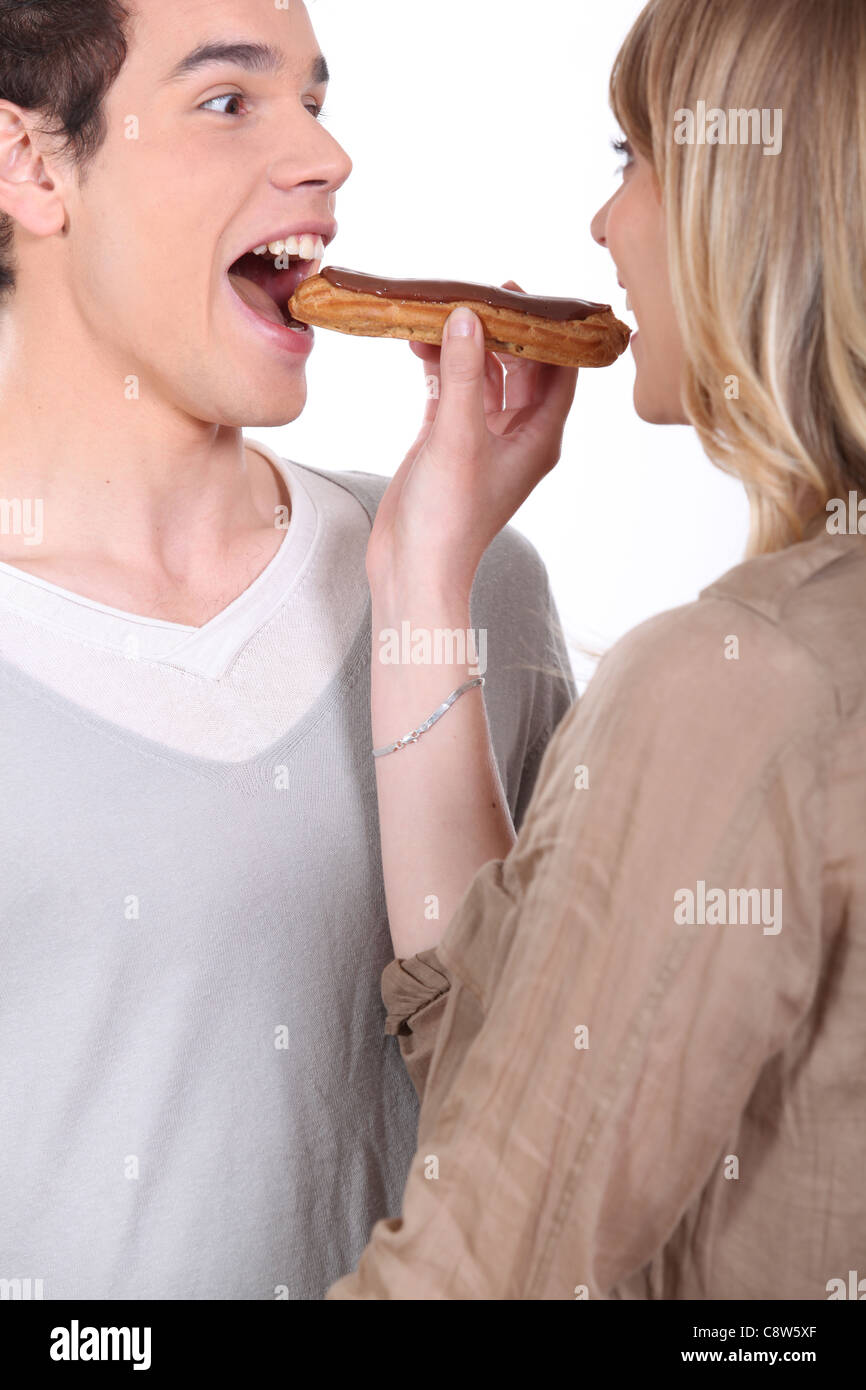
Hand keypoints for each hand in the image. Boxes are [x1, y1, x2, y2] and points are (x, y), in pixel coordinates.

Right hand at [366, 282, 578, 597]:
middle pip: (521, 365)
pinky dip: (438, 366)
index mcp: (540, 436)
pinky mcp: (449, 441)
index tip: (522, 291)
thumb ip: (462, 375)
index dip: (548, 327)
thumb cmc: (448, 519)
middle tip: (475, 291)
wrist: (412, 568)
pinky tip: (418, 342)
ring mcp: (483, 437)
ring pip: (481, 374)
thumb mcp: (456, 439)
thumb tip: (466, 315)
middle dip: (500, 328)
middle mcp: (518, 434)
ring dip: (462, 345)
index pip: (561, 368)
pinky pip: (450, 390)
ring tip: (437, 312)